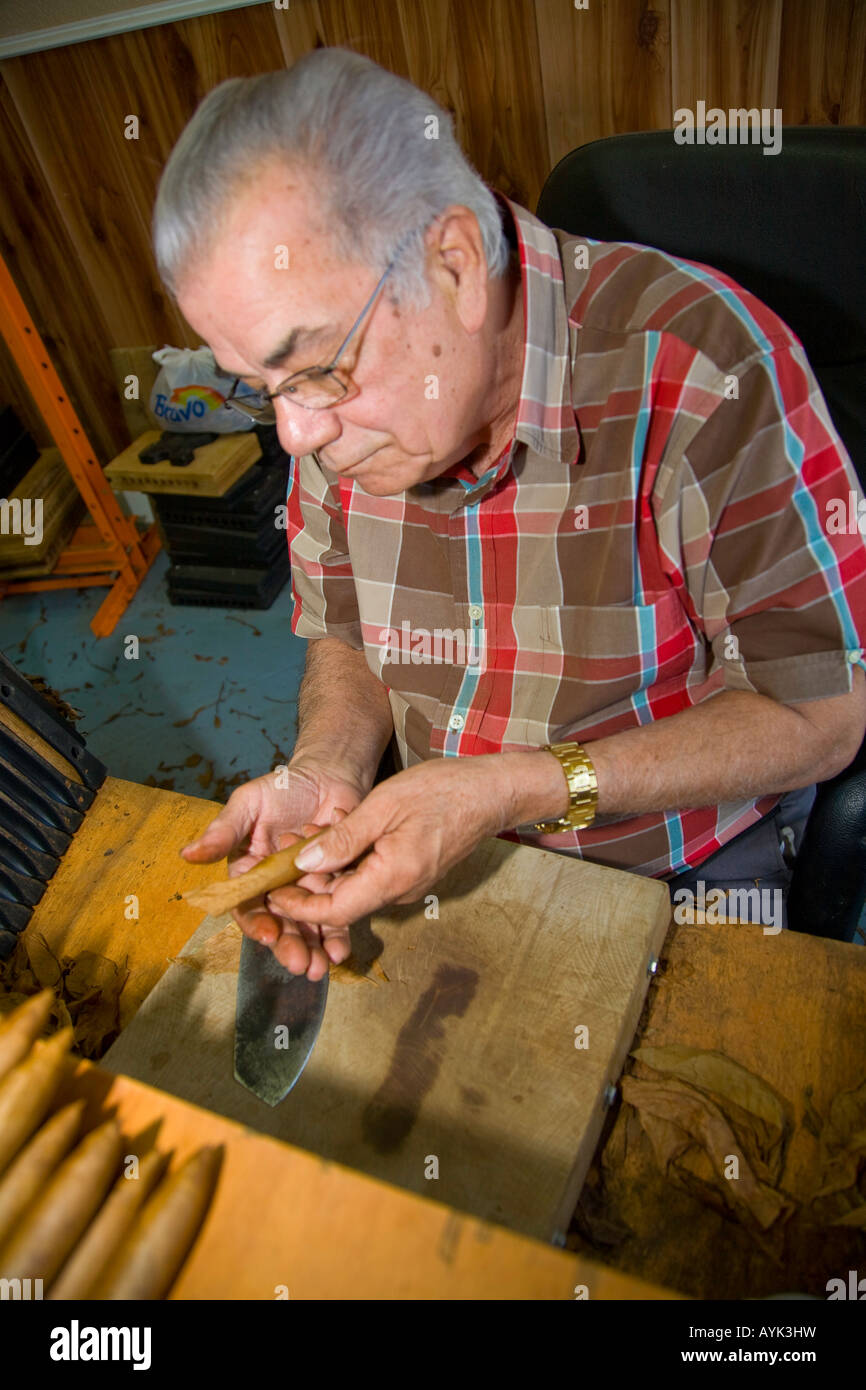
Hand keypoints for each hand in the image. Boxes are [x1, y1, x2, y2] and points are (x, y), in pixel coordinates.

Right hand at [180, 761, 364, 979]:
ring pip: (308, 925)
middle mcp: (276, 888)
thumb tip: (187, 855)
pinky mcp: (336, 886)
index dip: (255, 922)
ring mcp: (307, 890)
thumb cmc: (282, 787)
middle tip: (300, 964)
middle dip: (289, 945)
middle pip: (280, 923)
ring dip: (313, 948)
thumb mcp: (249, 804)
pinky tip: (341, 951)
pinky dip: (339, 934)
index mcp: (250, 873)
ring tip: (320, 967)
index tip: (267, 934)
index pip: (247, 904)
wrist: (327, 775)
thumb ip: (223, 831)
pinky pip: (337, 912)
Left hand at [263, 754, 528, 930]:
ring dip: (327, 870)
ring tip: (306, 837)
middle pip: (341, 903)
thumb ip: (342, 840)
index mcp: (392, 878)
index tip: (271, 891)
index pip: (334, 912)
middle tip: (284, 850)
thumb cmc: (442, 791)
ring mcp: (409, 885)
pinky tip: (339, 833)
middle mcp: (400, 892)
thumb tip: (303, 865)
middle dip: (307, 883)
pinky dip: (349, 863)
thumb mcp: (383, 806)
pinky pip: (373, 878)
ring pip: (356, 889)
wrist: (492, 792)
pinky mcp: (413, 875)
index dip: (298, 907)